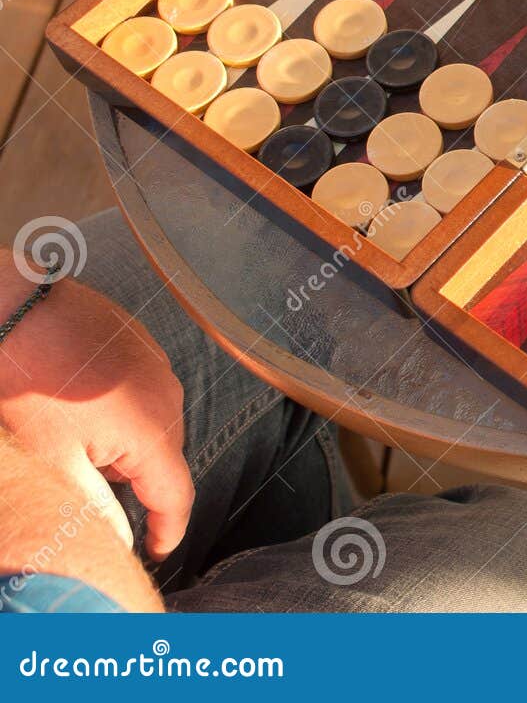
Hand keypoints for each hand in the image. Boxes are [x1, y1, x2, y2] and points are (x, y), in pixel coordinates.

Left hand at [0, 272, 192, 560]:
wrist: (16, 308)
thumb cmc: (30, 384)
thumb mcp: (52, 461)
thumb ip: (95, 509)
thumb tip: (122, 546)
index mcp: (154, 432)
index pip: (176, 495)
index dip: (169, 530)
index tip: (157, 552)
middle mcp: (170, 397)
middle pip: (162, 459)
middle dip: (131, 482)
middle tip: (88, 491)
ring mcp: (158, 365)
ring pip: (150, 424)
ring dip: (123, 443)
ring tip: (72, 440)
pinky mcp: (141, 343)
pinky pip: (142, 391)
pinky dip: (119, 409)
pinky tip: (77, 404)